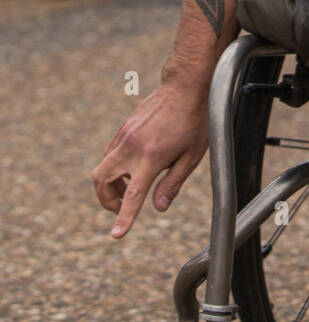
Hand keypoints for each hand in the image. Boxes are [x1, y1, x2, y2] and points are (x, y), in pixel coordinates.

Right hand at [92, 83, 209, 237]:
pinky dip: (115, 167)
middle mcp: (132, 146)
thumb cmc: (195, 121)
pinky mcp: (123, 128)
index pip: (133, 195)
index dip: (124, 217)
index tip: (116, 235)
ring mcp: (124, 136)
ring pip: (102, 167)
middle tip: (121, 207)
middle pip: (100, 181)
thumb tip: (158, 208)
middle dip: (105, 200)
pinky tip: (134, 166)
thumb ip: (173, 183)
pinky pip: (109, 154)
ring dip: (110, 184)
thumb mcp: (192, 156)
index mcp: (152, 157)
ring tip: (132, 186)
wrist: (185, 86)